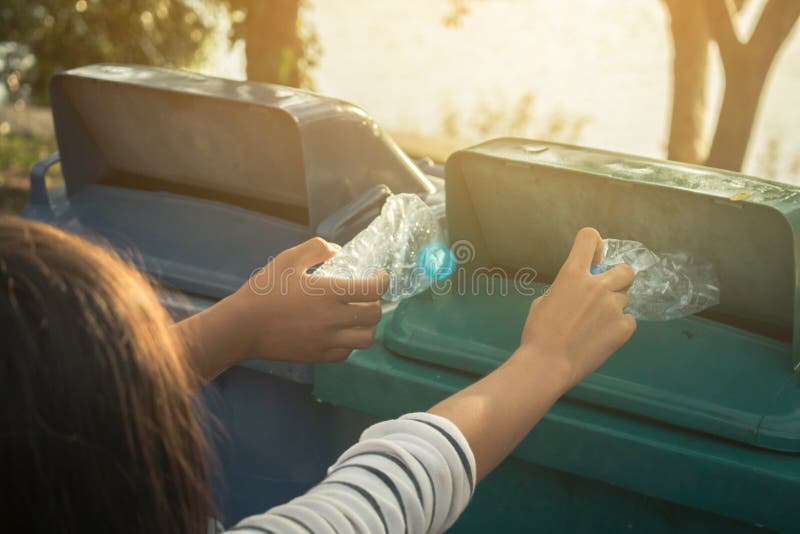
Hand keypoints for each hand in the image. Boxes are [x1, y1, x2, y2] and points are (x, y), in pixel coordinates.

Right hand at [231, 237, 388, 362]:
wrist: (242, 327)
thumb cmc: (264, 290)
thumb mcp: (288, 259)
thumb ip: (316, 248)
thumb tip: (337, 250)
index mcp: (329, 293)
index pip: (373, 289)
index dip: (383, 281)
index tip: (380, 276)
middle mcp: (333, 319)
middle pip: (375, 315)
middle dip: (377, 303)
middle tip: (367, 296)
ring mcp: (327, 340)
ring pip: (366, 339)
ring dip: (368, 326)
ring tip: (358, 316)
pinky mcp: (318, 355)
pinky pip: (347, 353)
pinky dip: (350, 342)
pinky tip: (341, 332)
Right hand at [515, 227, 635, 388]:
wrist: (548, 364)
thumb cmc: (538, 332)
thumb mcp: (545, 300)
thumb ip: (567, 288)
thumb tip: (579, 287)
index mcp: (573, 274)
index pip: (589, 237)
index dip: (593, 243)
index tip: (595, 254)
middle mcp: (597, 285)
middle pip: (625, 269)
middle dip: (618, 279)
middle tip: (606, 293)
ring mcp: (614, 306)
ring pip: (624, 297)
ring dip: (614, 306)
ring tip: (596, 325)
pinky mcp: (624, 327)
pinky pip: (628, 319)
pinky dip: (618, 326)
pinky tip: (602, 337)